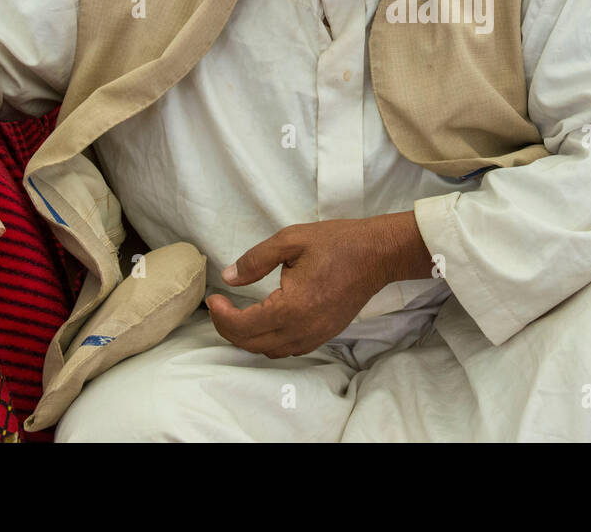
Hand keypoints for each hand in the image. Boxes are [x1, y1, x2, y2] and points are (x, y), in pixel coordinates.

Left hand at [205, 217, 401, 358]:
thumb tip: (229, 277)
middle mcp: (303, 329)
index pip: (243, 326)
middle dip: (229, 329)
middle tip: (220, 308)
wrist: (378, 254)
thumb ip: (255, 260)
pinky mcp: (325, 335)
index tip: (213, 298)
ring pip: (270, 351)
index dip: (221, 315)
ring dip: (248, 339)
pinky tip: (266, 323)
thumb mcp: (291, 239)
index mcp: (292, 307)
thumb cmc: (338, 243)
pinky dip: (270, 341)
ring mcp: (316, 335)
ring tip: (238, 316)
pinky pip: (289, 349)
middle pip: (252, 344)